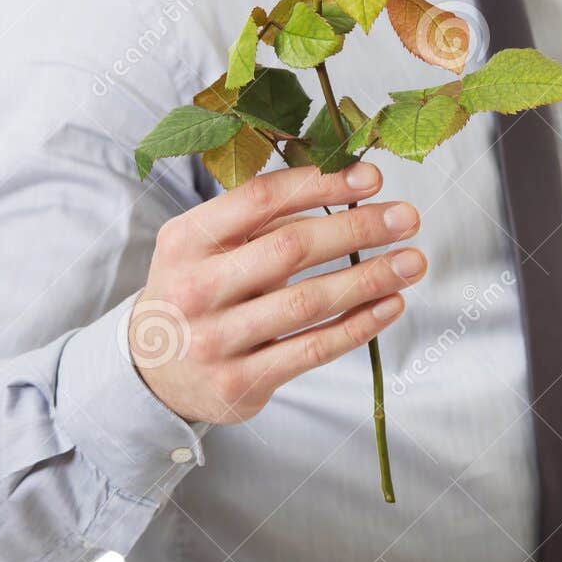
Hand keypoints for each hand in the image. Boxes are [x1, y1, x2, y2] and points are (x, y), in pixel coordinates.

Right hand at [128, 162, 423, 424]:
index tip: (372, 179)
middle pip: (290, 248)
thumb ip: (257, 217)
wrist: (149, 370)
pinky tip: (390, 304)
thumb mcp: (201, 245)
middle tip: (406, 217)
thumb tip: (346, 184)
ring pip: (308, 303)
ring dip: (369, 278)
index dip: (321, 184)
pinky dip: (359, 325)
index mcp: (186, 240)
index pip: (261, 199)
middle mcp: (196, 288)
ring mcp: (217, 340)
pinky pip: (313, 350)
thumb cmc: (194, 291)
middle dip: (357, 228)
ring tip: (412, 261)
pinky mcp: (241, 383)